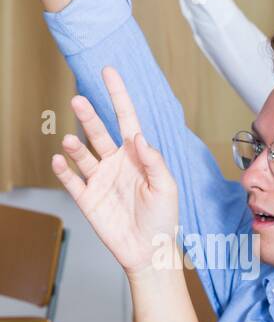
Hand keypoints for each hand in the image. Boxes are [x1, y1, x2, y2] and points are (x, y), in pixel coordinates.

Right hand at [51, 67, 178, 274]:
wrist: (149, 250)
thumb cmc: (163, 218)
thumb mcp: (166, 188)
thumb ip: (154, 161)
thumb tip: (138, 136)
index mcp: (137, 157)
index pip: (126, 120)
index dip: (118, 96)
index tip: (109, 71)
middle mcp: (115, 163)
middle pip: (98, 132)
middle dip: (88, 116)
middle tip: (79, 101)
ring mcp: (99, 179)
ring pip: (82, 155)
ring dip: (74, 147)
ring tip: (70, 142)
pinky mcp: (87, 198)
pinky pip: (71, 180)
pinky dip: (63, 170)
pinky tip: (59, 161)